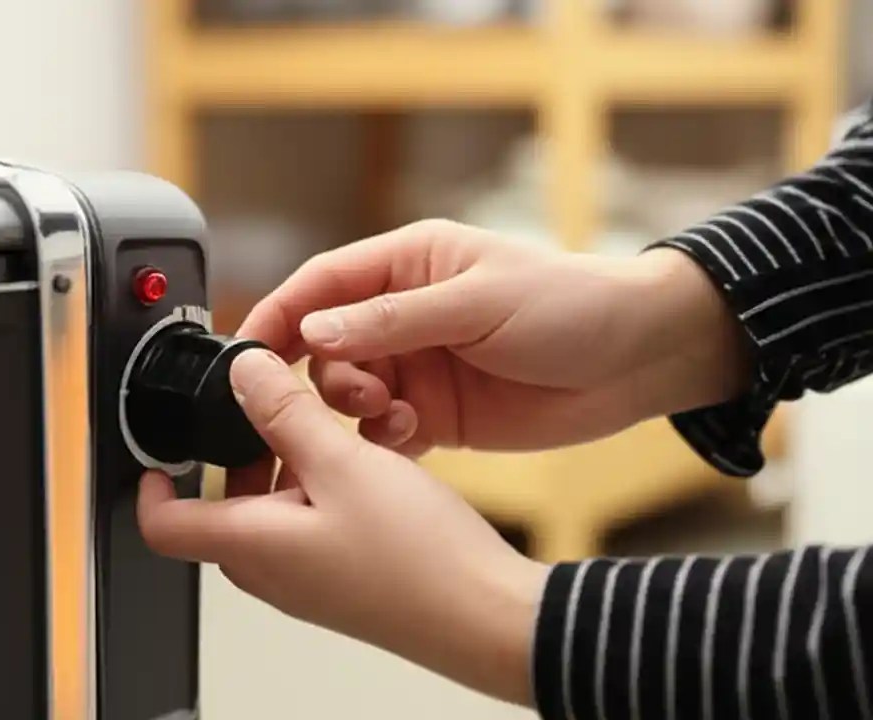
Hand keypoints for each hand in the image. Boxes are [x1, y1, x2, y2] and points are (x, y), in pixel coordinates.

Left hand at [137, 349, 547, 706]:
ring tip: (336, 430)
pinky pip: (314, 524)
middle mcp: (272, 570)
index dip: (148, 487)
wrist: (486, 616)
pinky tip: (371, 464)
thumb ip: (284, 413)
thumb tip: (243, 374)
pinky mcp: (344, 578)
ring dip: (294, 464)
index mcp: (251, 545)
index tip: (156, 455)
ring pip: (276, 509)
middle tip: (272, 413)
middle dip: (242, 454)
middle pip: (225, 507)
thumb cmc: (419, 559)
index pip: (162, 526)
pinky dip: (327, 487)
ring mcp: (309, 580)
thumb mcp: (343, 463)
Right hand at [238, 220, 750, 453]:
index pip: (321, 286)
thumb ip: (391, 319)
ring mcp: (418, 367)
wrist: (641, 359)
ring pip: (348, 393)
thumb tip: (313, 332)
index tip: (247, 352)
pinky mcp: (437, 415)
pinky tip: (406, 441)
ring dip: (354, 411)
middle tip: (355, 396)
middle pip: (325, 345)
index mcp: (408, 265)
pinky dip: (381, 443)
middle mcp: (403, 316)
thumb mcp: (478, 303)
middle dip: (323, 375)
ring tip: (390, 420)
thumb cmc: (573, 304)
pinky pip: (383, 433)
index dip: (280, 315)